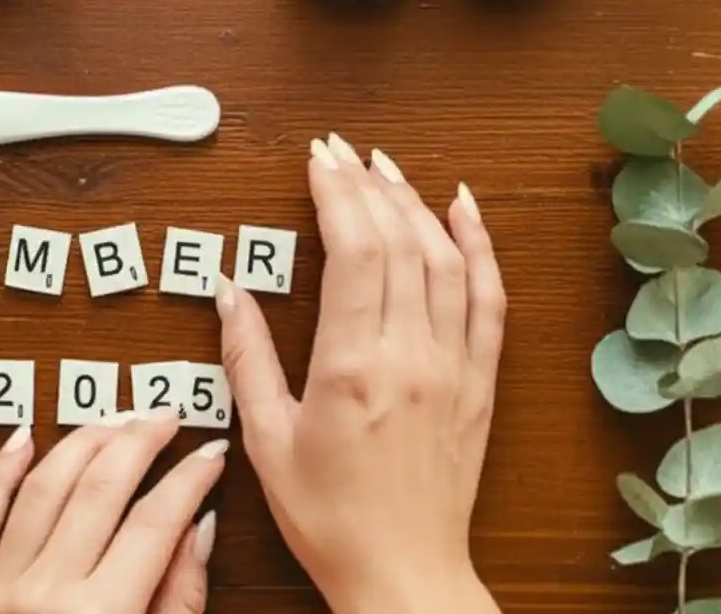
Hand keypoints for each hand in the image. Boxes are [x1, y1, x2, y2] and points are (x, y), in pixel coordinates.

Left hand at [0, 411, 226, 613]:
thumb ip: (177, 601)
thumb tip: (196, 531)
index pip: (156, 522)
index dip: (189, 480)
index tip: (210, 453)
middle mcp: (45, 592)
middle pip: (100, 487)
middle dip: (140, 440)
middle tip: (166, 416)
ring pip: (42, 486)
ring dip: (80, 441)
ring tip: (114, 418)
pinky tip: (23, 438)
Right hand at [214, 134, 505, 613]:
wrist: (403, 571)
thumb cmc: (329, 516)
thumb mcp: (266, 440)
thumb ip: (246, 359)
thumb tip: (231, 293)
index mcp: (352, 366)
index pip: (354, 249)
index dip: (336, 193)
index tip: (318, 159)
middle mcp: (411, 354)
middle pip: (398, 240)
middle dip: (366, 182)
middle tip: (340, 150)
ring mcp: (453, 364)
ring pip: (444, 257)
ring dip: (414, 202)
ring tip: (384, 167)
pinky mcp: (479, 380)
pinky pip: (490, 297)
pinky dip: (480, 246)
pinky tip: (462, 209)